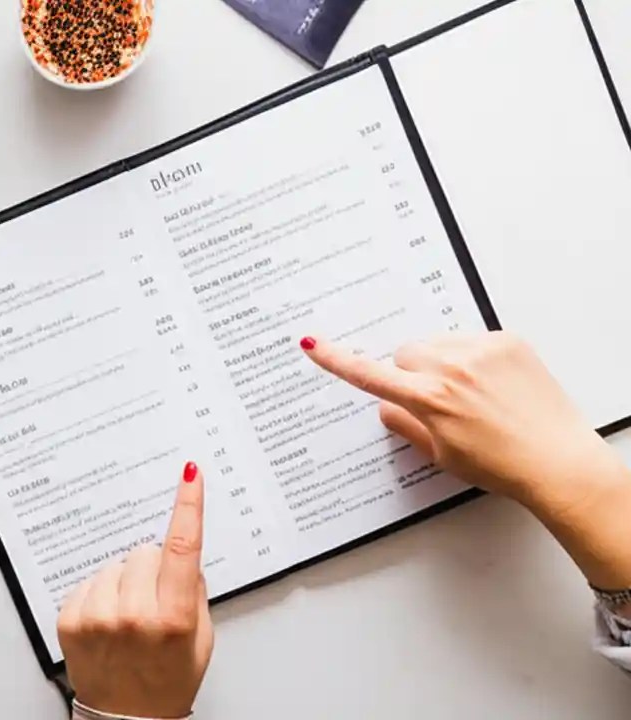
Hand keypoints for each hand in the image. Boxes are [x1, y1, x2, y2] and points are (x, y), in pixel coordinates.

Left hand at [57, 462, 212, 718]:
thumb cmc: (167, 682)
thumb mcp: (201, 640)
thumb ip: (194, 591)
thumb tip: (183, 551)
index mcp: (174, 619)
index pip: (182, 549)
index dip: (188, 506)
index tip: (190, 476)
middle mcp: (134, 615)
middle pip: (144, 552)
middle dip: (152, 570)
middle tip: (154, 603)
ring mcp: (98, 617)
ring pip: (115, 565)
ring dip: (123, 582)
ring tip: (127, 618)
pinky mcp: (71, 620)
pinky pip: (89, 581)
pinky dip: (99, 595)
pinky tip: (106, 623)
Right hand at [302, 331, 630, 588]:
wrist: (558, 461)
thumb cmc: (503, 466)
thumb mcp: (440, 455)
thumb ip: (405, 424)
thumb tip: (386, 405)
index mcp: (430, 400)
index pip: (370, 376)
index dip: (337, 361)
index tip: (313, 345)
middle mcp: (453, 369)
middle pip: (406, 354)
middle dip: (411, 372)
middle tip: (433, 400)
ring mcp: (482, 351)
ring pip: (436, 343)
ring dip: (442, 362)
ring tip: (470, 395)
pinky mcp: (507, 341)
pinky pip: (470, 339)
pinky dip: (473, 358)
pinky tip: (491, 385)